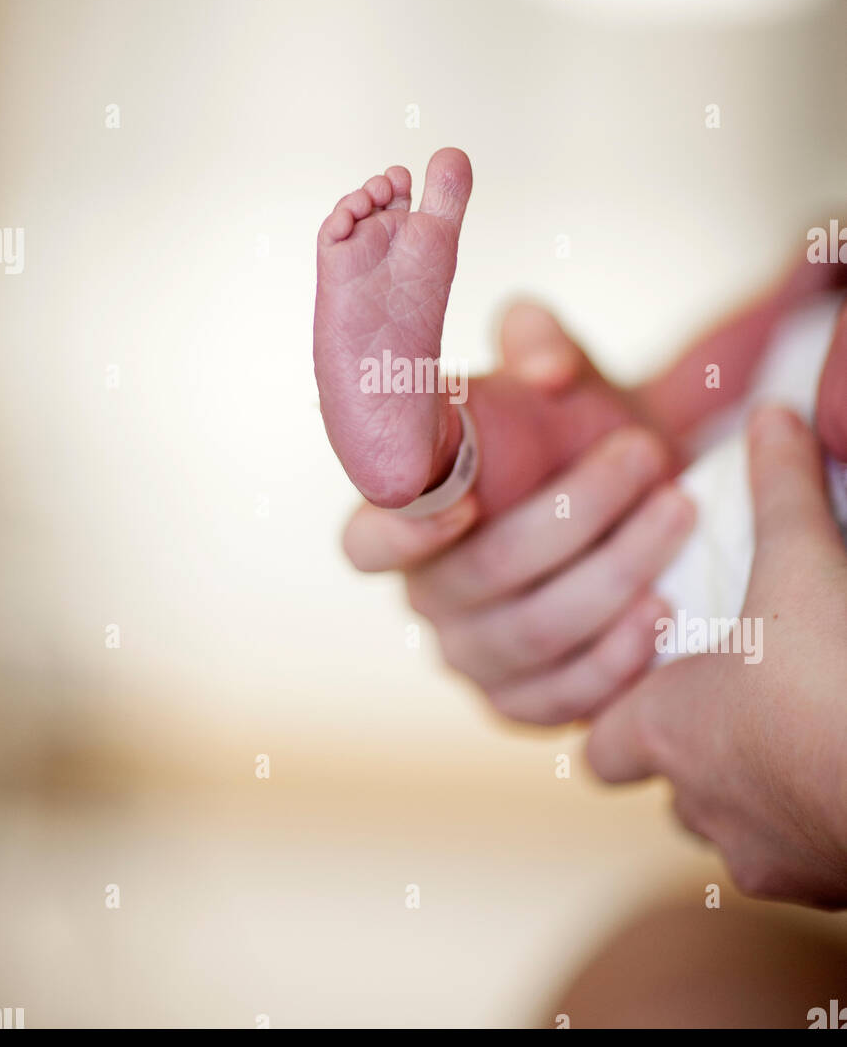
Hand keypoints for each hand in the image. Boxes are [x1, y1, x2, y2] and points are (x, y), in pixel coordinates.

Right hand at [344, 302, 694, 722]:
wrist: (635, 490)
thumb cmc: (573, 430)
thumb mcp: (559, 373)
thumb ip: (540, 343)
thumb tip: (549, 366)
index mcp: (405, 520)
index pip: (366, 543)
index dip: (403, 532)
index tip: (468, 500)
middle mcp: (427, 595)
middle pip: (484, 575)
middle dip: (574, 514)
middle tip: (647, 456)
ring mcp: (473, 658)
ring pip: (535, 633)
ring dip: (616, 572)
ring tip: (680, 513)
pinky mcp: (525, 703)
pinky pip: (562, 698)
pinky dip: (617, 659)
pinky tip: (664, 613)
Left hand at [587, 404, 846, 907]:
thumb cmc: (839, 675)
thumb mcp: (807, 562)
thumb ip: (780, 488)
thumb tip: (771, 416)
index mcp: (669, 732)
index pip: (603, 743)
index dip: (622, 710)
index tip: (657, 677)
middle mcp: (703, 807)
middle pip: (669, 786)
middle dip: (696, 747)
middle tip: (741, 694)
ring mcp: (766, 859)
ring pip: (734, 829)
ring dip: (754, 787)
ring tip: (798, 730)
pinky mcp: (828, 889)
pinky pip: (801, 856)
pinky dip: (813, 817)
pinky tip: (842, 769)